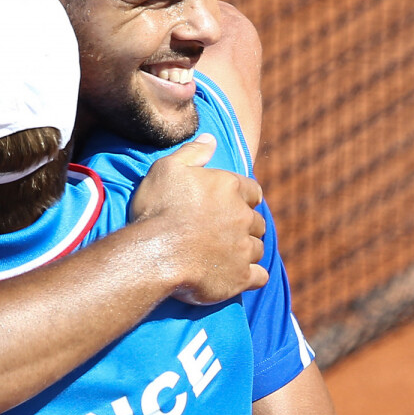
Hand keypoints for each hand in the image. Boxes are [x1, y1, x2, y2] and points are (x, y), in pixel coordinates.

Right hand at [129, 134, 268, 304]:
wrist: (153, 254)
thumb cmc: (157, 209)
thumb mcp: (167, 168)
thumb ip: (193, 152)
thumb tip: (211, 138)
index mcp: (230, 187)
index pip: (253, 190)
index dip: (244, 197)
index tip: (233, 204)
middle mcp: (243, 216)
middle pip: (257, 220)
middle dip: (246, 224)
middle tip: (227, 231)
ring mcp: (244, 248)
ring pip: (258, 248)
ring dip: (247, 250)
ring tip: (229, 255)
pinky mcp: (241, 276)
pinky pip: (260, 276)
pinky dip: (254, 276)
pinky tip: (242, 276)